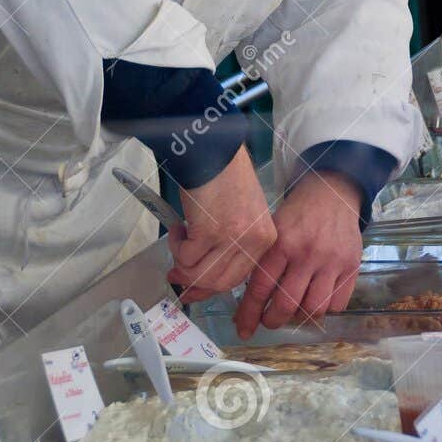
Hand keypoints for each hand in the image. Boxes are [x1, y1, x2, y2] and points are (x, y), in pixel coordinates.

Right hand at [167, 146, 275, 302]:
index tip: (194, 288)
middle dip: (194, 282)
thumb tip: (203, 276)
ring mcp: (232, 238)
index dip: (213, 285)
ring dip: (182, 262)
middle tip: (175, 274)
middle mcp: (253, 242)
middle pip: (220, 282)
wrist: (215, 153)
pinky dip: (175, 245)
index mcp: (266, 239)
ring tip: (178, 241)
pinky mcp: (208, 232)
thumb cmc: (227, 180)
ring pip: (199, 274)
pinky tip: (177, 227)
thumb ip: (232, 246)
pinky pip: (184, 256)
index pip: (239, 278)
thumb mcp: (244, 217)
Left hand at [234, 171, 362, 337]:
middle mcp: (309, 254)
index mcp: (283, 244)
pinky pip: (337, 303)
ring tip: (294, 311)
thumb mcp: (273, 230)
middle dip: (273, 320)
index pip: (261, 289)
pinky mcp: (352, 266)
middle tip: (269, 321)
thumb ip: (263, 262)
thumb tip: (249, 304)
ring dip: (300, 317)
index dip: (249, 314)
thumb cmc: (296, 214)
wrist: (332, 194)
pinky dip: (325, 309)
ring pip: (314, 309)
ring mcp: (333, 262)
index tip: (243, 329)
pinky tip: (316, 300)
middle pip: (287, 304)